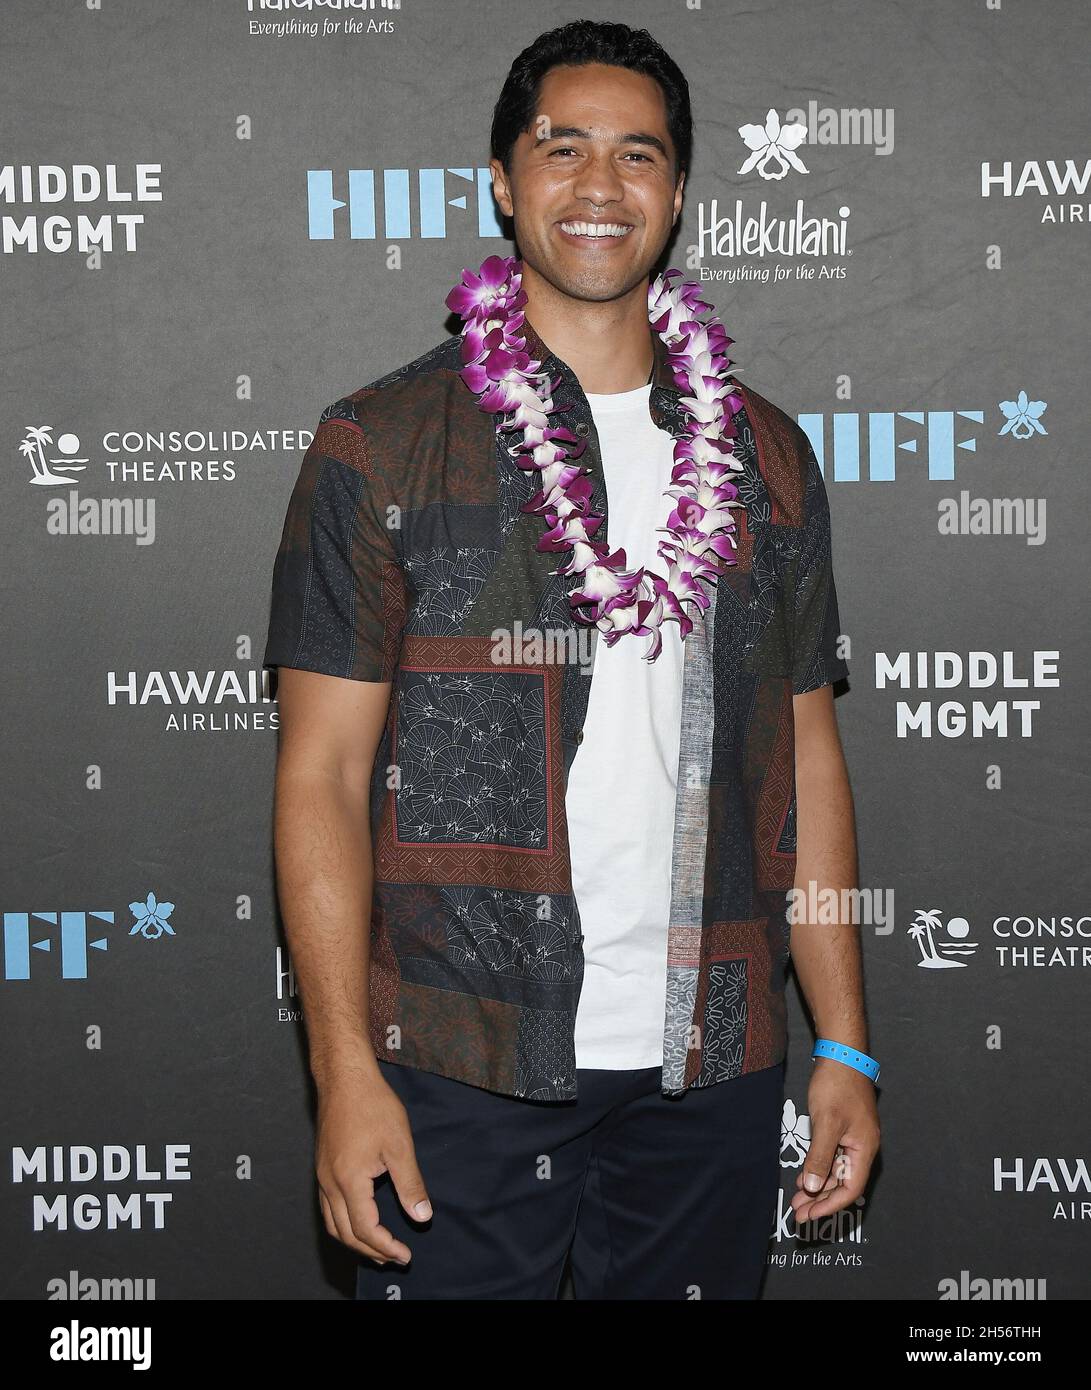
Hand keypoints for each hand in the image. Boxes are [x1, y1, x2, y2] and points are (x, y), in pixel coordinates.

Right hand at [315, 1069, 432, 1265]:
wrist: (345, 1077)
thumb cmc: (373, 1105)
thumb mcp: (399, 1145)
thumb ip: (410, 1184)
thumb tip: (422, 1217)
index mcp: (349, 1181)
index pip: (365, 1230)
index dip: (386, 1247)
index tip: (406, 1255)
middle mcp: (329, 1183)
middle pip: (344, 1233)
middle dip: (370, 1251)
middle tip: (394, 1258)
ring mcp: (322, 1175)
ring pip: (332, 1223)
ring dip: (354, 1240)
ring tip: (377, 1247)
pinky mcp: (322, 1166)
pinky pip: (327, 1207)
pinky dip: (343, 1222)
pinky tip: (359, 1218)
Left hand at [790, 1057, 879, 1224]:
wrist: (841, 1054)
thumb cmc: (837, 1085)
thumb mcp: (826, 1123)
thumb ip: (820, 1157)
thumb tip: (812, 1188)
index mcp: (864, 1149)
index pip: (850, 1189)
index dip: (829, 1205)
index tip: (809, 1215)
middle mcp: (862, 1147)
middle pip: (843, 1183)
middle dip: (820, 1199)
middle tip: (798, 1212)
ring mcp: (853, 1138)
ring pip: (836, 1171)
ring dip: (817, 1185)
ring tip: (797, 1198)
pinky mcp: (843, 1129)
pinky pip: (832, 1157)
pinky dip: (818, 1168)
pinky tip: (804, 1176)